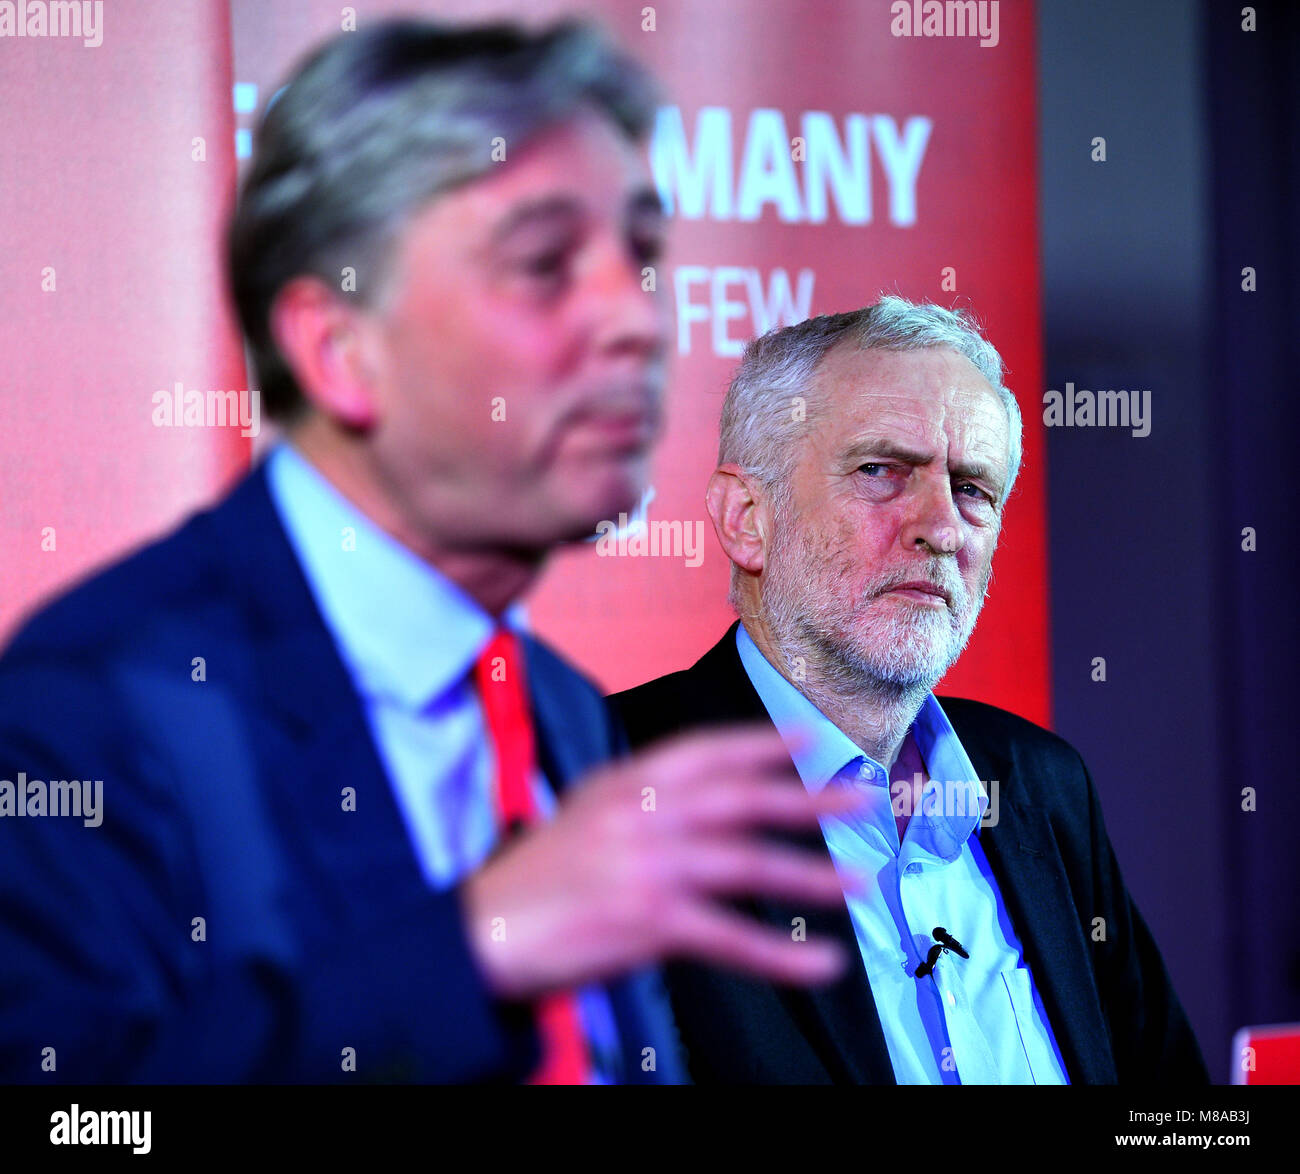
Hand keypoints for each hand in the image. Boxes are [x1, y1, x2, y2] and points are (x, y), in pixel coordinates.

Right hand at [459, 725, 867, 998]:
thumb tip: (703, 798)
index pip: (706, 750)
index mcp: (626, 781)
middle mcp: (641, 813)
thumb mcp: (587, 812)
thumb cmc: (538, 875)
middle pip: (740, 799)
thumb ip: (643, 799)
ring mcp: (646, 865)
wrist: (485, 928)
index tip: (809, 738)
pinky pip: (730, 937)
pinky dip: (782, 955)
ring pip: (747, 864)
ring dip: (811, 875)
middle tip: (860, 800)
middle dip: (808, 799)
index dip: (762, 743)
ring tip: (860, 883)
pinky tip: (819, 963)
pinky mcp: (647, 921)